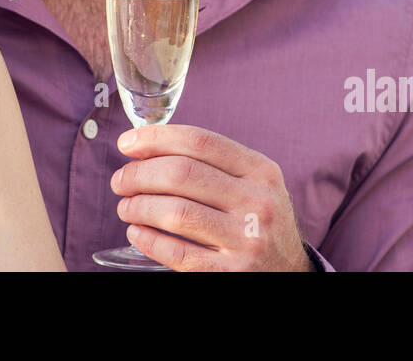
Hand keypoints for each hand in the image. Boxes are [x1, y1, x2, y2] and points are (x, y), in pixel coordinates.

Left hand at [111, 124, 311, 270]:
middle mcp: (258, 203)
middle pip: (182, 173)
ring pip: (175, 212)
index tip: (127, 143)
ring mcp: (246, 241)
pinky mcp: (231, 274)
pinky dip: (148, 239)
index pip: (200, 141)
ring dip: (138, 206)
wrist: (290, 271)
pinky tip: (137, 232)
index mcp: (261, 171)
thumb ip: (212, 163)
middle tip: (121, 180)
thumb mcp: (253, 183)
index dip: (156, 138)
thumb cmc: (258, 219)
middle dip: (139, 174)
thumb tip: (145, 147)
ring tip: (126, 207)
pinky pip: (177, 253)